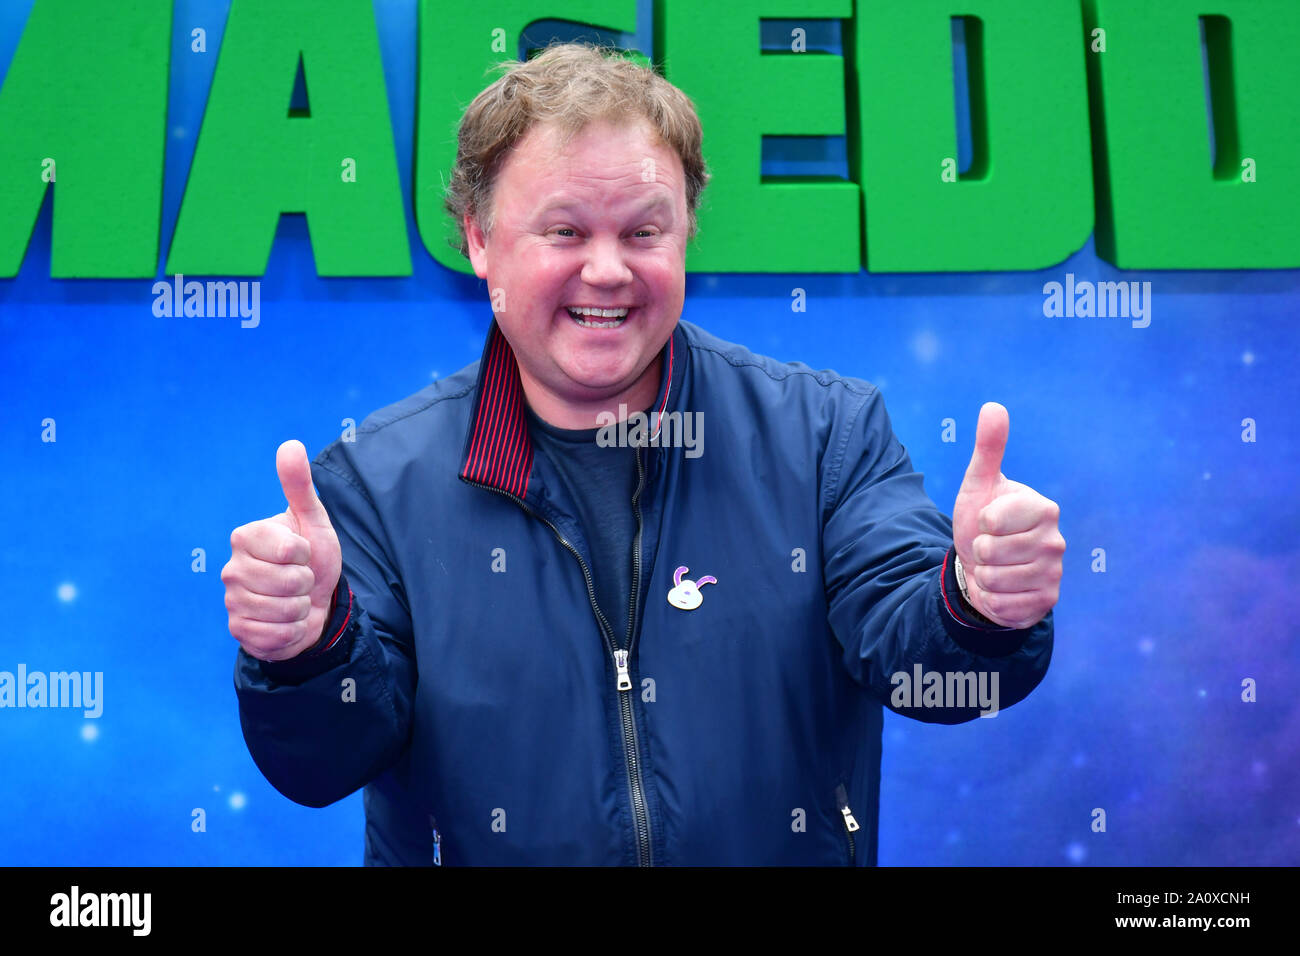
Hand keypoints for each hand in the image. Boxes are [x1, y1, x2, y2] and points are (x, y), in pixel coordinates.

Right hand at [222, 440, 342, 660]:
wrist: (313, 602)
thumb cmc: (312, 558)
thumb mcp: (313, 520)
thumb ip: (299, 485)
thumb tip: (291, 444)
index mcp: (245, 537)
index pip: (290, 551)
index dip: (306, 555)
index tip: (302, 553)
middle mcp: (231, 568)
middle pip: (289, 584)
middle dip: (306, 584)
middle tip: (300, 579)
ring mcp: (232, 602)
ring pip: (285, 611)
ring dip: (301, 609)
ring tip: (294, 600)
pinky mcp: (238, 631)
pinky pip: (277, 636)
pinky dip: (292, 632)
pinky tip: (287, 622)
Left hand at [951, 403, 1064, 629]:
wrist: (984, 567)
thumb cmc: (983, 522)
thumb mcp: (979, 485)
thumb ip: (988, 448)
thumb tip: (993, 406)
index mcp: (1044, 509)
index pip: (995, 519)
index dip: (981, 522)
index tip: (989, 522)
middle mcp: (1056, 541)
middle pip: (992, 552)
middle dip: (979, 551)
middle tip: (989, 547)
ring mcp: (1054, 574)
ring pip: (997, 580)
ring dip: (984, 576)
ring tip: (993, 567)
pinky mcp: (1046, 603)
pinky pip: (1004, 606)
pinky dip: (992, 599)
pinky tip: (1000, 589)